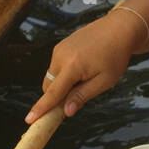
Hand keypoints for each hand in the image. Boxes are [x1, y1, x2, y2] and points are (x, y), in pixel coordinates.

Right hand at [25, 12, 142, 121]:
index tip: (29, 119)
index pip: (52, 93)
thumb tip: (66, 111)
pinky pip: (57, 66)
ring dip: (63, 84)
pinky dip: (65, 74)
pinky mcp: (60, 46)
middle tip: (78, 97)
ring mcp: (59, 49)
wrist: (118, 29)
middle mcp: (61, 56)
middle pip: (48, 86)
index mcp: (72, 66)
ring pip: (52, 77)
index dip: (41, 108)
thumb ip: (82, 96)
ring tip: (87, 76)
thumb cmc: (115, 56)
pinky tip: (84, 67)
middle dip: (57, 96)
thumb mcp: (104, 81)